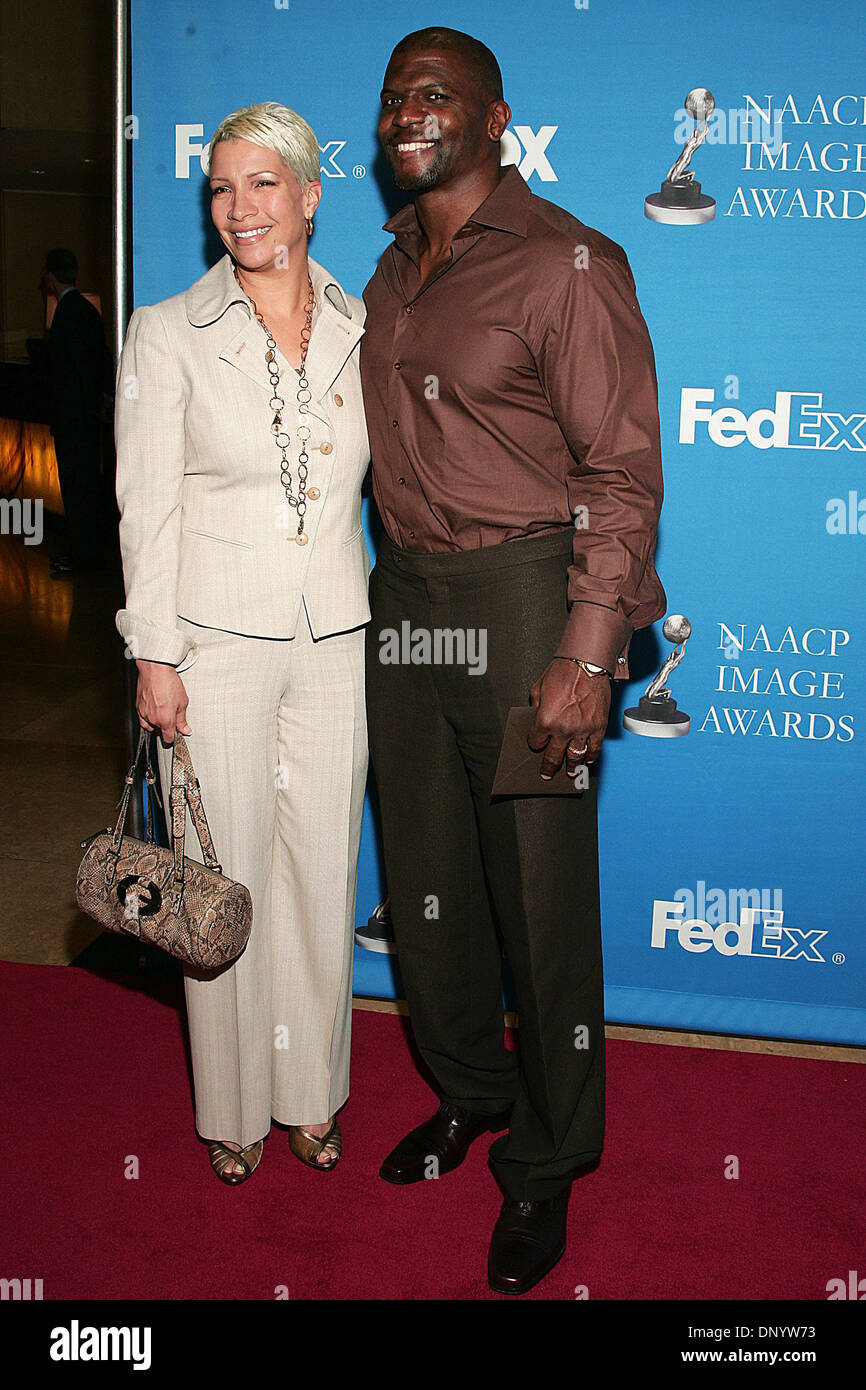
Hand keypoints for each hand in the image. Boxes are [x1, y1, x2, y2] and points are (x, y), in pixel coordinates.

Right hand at [135, 660, 191, 744]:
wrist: (155, 670)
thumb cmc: (169, 683)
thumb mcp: (182, 702)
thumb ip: (182, 719)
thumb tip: (185, 730)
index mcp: (166, 720)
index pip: (168, 739)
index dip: (172, 739)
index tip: (175, 736)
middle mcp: (153, 719)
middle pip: (159, 732)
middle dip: (166, 728)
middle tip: (171, 717)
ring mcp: (144, 714)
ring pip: (150, 725)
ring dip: (156, 723)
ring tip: (163, 711)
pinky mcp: (138, 707)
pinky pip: (142, 719)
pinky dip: (148, 718)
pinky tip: (154, 710)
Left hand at [528, 660, 610, 778]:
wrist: (587, 663)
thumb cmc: (563, 671)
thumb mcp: (538, 687)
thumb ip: (535, 706)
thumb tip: (535, 715)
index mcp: (545, 720)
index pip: (536, 742)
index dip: (534, 743)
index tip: (537, 744)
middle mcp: (563, 729)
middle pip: (554, 756)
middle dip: (548, 766)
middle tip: (546, 773)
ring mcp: (582, 730)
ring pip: (575, 756)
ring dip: (571, 767)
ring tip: (569, 773)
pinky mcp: (599, 727)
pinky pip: (595, 748)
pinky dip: (591, 756)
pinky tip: (588, 760)